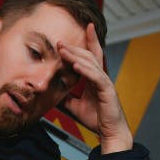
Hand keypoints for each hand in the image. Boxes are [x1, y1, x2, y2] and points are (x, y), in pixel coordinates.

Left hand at [58, 23, 132, 153]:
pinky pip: (96, 78)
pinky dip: (86, 71)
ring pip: (91, 64)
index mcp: (94, 79)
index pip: (91, 56)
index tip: (84, 27)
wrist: (108, 133)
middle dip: (74, 48)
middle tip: (59, 41)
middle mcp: (101, 77)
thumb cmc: (95, 119)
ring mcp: (105, 83)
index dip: (88, 42)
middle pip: (88, 57)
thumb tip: (51, 93)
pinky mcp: (108, 91)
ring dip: (76, 56)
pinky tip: (76, 65)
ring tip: (63, 50)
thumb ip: (65, 97)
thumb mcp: (74, 106)